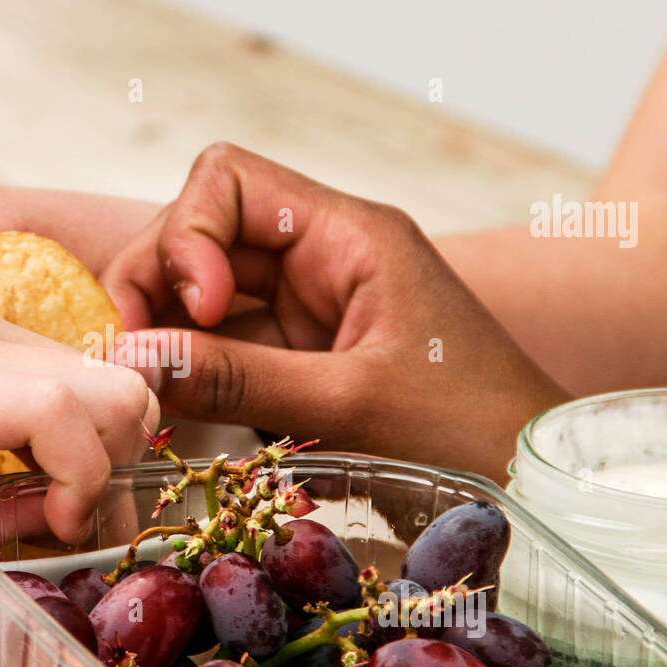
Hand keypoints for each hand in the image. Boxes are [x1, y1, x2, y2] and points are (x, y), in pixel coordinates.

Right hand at [102, 143, 568, 479]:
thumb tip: (130, 357)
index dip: (187, 235)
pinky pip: (223, 348)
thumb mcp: (351, 404)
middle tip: (133, 358)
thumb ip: (237, 379)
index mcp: (348, 236)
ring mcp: (306, 310)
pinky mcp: (299, 360)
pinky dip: (192, 373)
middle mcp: (319, 259)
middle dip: (155, 286)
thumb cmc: (474, 433)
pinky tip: (178, 409)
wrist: (535, 485)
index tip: (194, 310)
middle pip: (200, 236)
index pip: (228, 182)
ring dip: (166, 335)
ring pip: (200, 295)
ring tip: (150, 392)